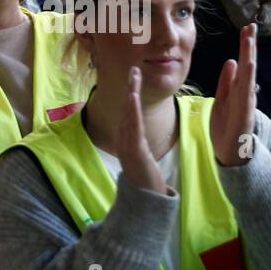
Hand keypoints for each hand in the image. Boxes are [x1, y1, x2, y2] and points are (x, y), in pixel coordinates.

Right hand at [116, 67, 167, 193]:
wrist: (144, 200)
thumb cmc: (145, 180)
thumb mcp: (142, 158)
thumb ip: (138, 145)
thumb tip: (138, 133)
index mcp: (128, 139)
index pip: (129, 112)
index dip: (131, 94)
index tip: (134, 77)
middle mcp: (125, 139)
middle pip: (127, 109)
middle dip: (130, 89)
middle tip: (133, 69)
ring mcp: (129, 145)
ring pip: (129, 116)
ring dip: (131, 96)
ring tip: (134, 78)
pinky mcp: (135, 151)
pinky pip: (134, 128)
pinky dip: (132, 113)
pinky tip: (133, 100)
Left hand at [210, 24, 257, 167]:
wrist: (229, 152)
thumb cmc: (226, 125)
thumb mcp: (223, 99)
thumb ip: (227, 81)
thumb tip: (231, 61)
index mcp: (239, 88)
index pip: (243, 63)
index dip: (245, 46)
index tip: (247, 28)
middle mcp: (245, 93)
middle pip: (248, 66)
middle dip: (249, 47)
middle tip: (251, 27)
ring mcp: (246, 104)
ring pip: (249, 79)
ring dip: (249, 61)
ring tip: (249, 44)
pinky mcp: (244, 116)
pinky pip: (246, 97)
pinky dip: (248, 84)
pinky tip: (248, 70)